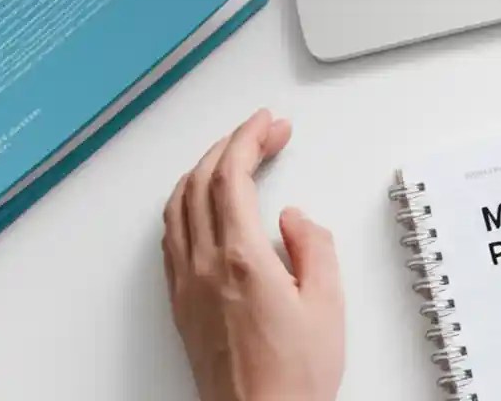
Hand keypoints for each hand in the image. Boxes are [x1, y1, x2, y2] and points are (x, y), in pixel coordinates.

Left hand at [162, 110, 345, 400]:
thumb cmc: (293, 376)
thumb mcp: (327, 303)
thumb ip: (313, 247)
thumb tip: (294, 218)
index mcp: (241, 259)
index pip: (232, 177)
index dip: (249, 139)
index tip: (267, 124)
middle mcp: (205, 267)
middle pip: (202, 182)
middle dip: (232, 145)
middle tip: (262, 133)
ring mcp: (187, 286)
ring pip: (178, 206)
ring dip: (203, 170)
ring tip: (231, 158)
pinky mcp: (181, 305)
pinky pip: (173, 235)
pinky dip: (187, 203)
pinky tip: (202, 206)